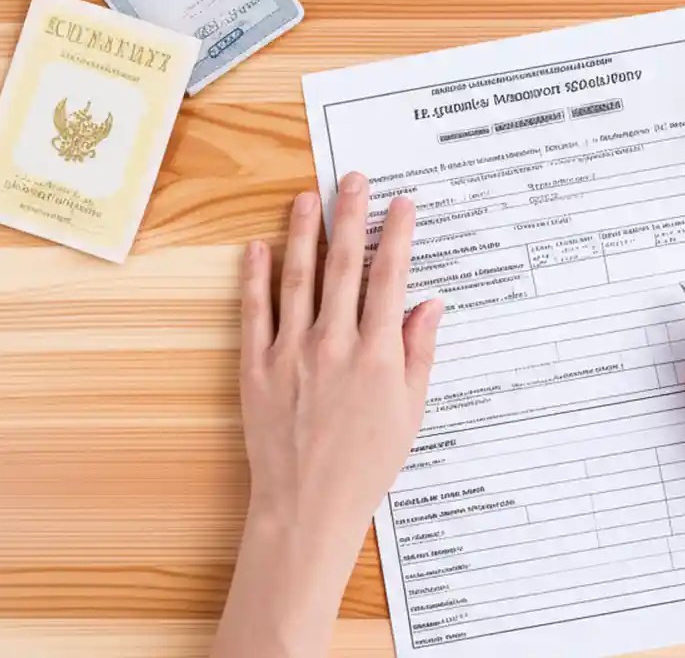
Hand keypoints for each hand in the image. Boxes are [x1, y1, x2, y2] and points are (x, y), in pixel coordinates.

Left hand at [238, 174, 441, 527]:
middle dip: (350, 216)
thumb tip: (429, 306)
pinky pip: (255, 311)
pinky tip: (258, 247)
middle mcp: (334, 344)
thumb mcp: (409, 411)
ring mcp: (291, 353)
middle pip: (344, 265)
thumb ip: (419, 353)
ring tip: (306, 198)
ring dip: (303, 232)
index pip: (390, 278)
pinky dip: (255, 276)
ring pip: (297, 277)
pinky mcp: (257, 367)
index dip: (397, 235)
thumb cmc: (366, 465)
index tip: (401, 205)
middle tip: (352, 179)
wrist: (308, 506)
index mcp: (377, 355)